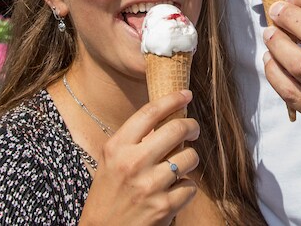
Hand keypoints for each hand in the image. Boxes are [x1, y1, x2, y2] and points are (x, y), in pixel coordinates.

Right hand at [80, 91, 199, 225]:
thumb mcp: (111, 161)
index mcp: (117, 147)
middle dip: (191, 126)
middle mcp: (133, 163)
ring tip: (179, 166)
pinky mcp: (165, 207)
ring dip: (189, 160)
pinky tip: (174, 191)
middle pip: (177, 129)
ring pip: (190, 157)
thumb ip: (134, 140)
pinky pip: (191, 186)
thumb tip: (168, 118)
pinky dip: (186, 188)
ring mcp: (150, 185)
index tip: (185, 94)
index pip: (150, 112)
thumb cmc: (108, 193)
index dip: (172, 99)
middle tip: (193, 129)